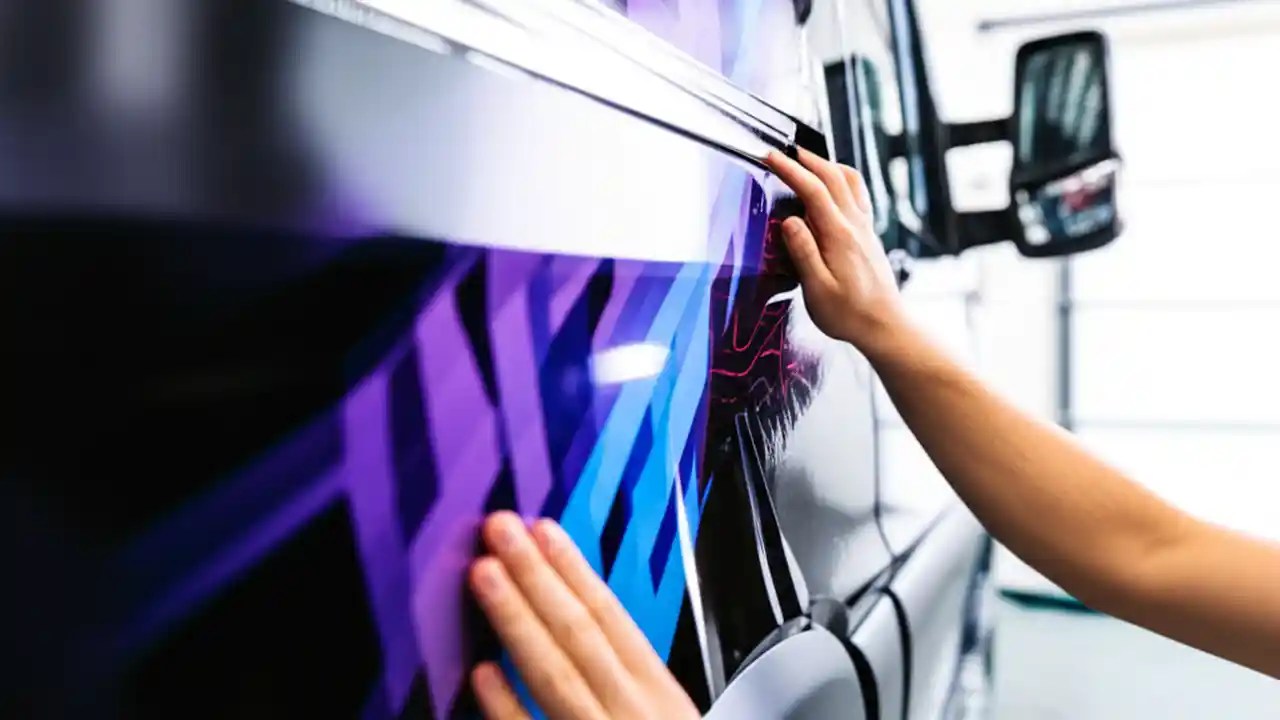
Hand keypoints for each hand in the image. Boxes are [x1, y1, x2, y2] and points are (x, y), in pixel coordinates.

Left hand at [468, 512, 700, 719]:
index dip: (575, 571)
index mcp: (660, 694)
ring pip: (555, 673)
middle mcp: (632, 712)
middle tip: (501, 530)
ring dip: (517, 620)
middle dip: (537, 576)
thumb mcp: (669, 716)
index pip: (613, 619)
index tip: (545, 531)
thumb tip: (587, 634)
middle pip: (580, 634)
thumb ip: (631, 686)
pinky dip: (507, 706)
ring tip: (484, 574)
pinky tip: (481, 672)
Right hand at [764, 149, 907, 356]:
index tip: (772, 157)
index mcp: (839, 236)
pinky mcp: (868, 235)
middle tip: (785, 151)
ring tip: (808, 160)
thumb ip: (803, 252)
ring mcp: (865, 228)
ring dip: (828, 164)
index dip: (790, 170)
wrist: (884, 326)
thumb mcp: (817, 290)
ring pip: (850, 181)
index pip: (813, 190)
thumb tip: (790, 221)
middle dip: (807, 159)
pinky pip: (858, 194)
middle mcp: (855, 226)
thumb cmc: (849, 314)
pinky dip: (843, 179)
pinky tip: (834, 185)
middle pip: (833, 176)